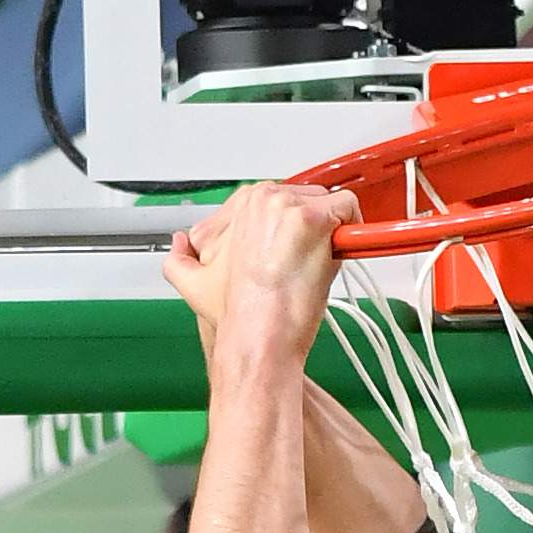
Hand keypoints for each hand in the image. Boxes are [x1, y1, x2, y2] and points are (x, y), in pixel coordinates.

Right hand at [164, 183, 360, 363]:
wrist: (257, 334)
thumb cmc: (239, 313)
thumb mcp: (193, 282)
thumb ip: (180, 258)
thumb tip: (180, 244)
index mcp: (240, 205)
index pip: (285, 202)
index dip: (294, 231)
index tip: (295, 252)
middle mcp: (262, 198)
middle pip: (309, 200)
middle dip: (313, 230)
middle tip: (306, 264)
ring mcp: (287, 205)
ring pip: (328, 204)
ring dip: (330, 233)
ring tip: (316, 265)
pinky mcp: (313, 219)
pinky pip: (347, 206)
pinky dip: (352, 229)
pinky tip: (339, 254)